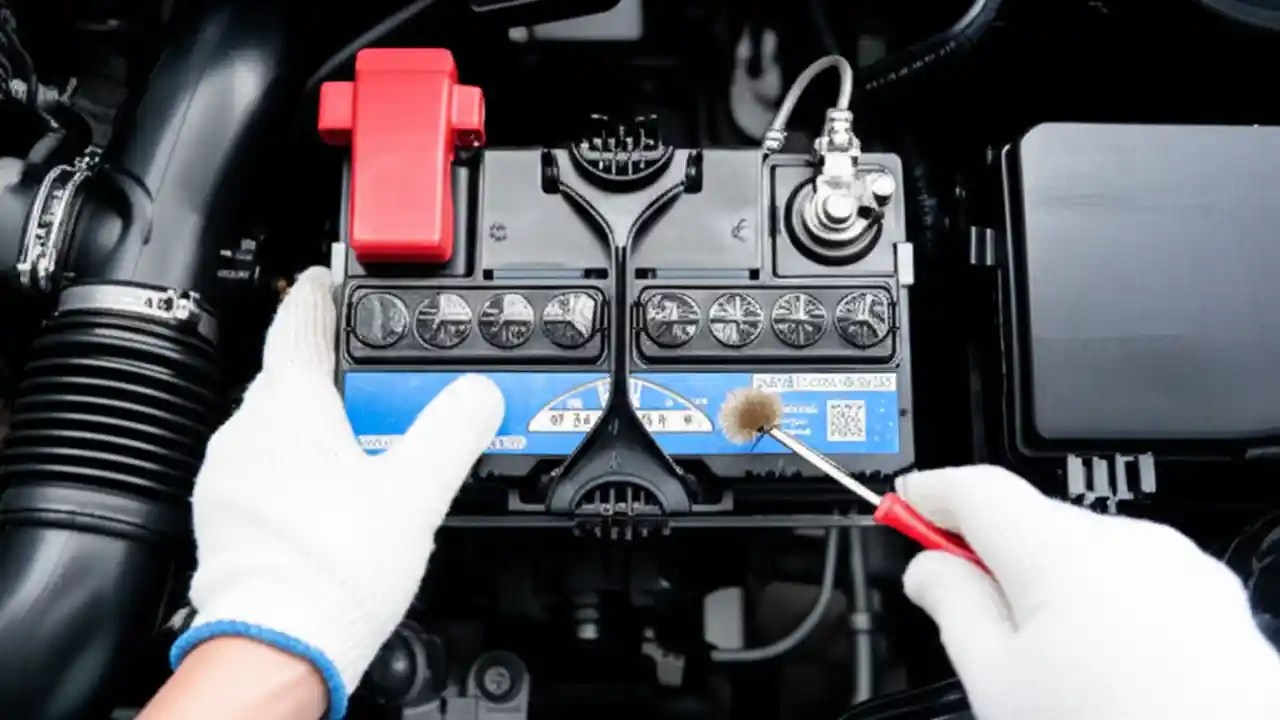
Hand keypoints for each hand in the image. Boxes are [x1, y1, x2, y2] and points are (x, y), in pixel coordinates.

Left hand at [170, 267, 502, 718]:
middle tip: (390, 389)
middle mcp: (246, 431)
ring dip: (322, 424)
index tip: (332, 277)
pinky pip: (267, 469)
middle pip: (296, 377)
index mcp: (289, 405)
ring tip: (374, 449)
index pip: (300, 321)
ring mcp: (230, 474)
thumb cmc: (332, 570)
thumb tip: (480, 393)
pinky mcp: (228, 516)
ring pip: (281, 426)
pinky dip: (301, 467)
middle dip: (341, 374)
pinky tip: (336, 498)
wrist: (279, 646)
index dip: (322, 293)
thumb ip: (454, 430)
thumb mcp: (416, 490)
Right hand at [899, 465, 1279, 719]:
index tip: (905, 504)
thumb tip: (928, 568)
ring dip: (1049, 584)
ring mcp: (1179, 567)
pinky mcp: (1211, 599)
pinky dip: (1103, 605)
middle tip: (958, 607)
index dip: (930, 493)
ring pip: (1085, 555)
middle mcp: (1128, 541)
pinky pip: (1134, 581)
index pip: (977, 488)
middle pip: (1030, 523)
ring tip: (1045, 667)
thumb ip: (953, 608)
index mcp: (1063, 551)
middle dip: (989, 554)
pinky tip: (1102, 668)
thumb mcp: (998, 682)